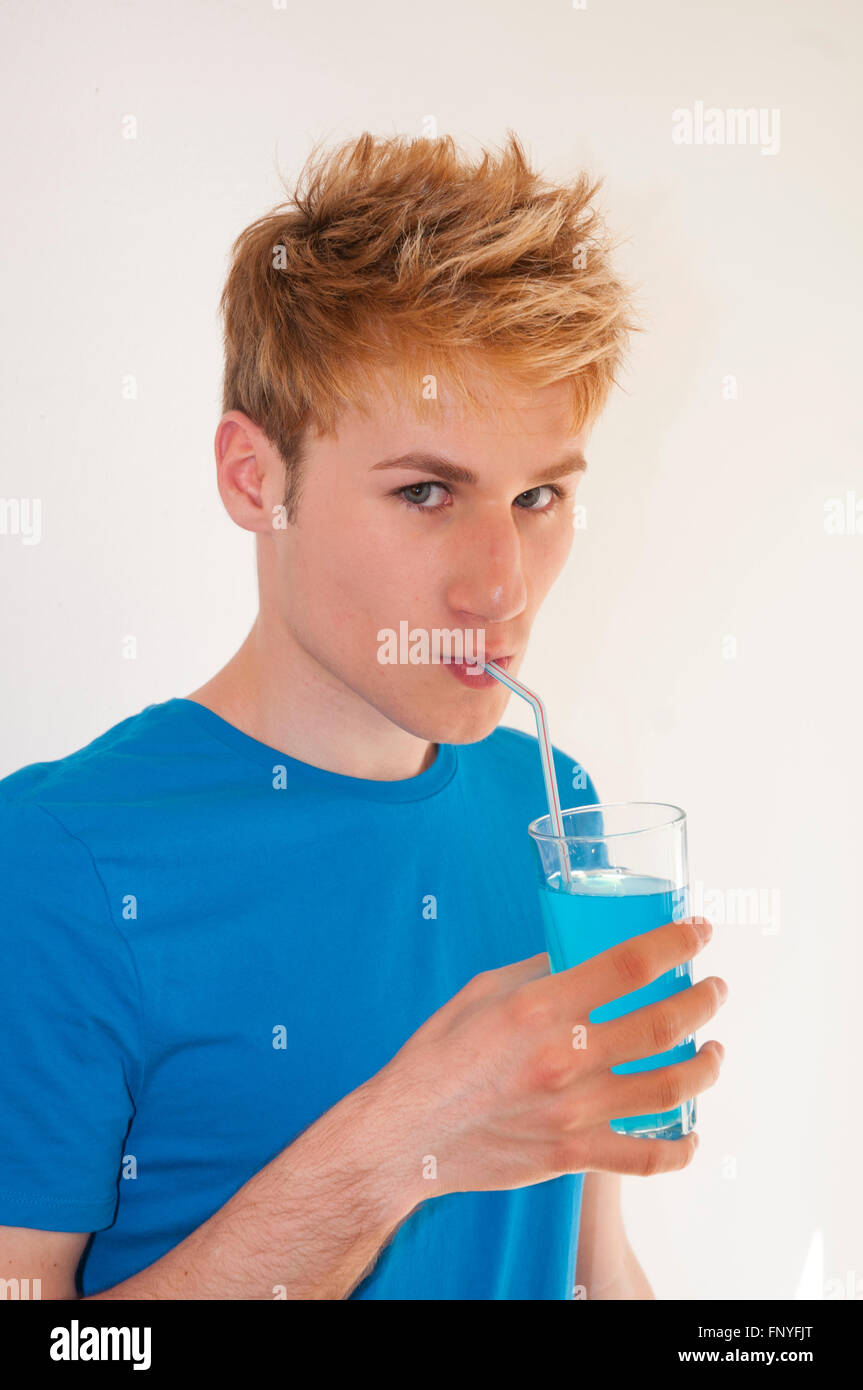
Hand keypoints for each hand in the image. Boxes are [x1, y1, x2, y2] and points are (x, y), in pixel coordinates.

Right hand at [372, 917, 725, 1201]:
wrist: (408, 1133)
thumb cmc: (440, 1055)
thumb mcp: (484, 992)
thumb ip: (539, 972)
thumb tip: (581, 956)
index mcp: (541, 1006)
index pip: (630, 964)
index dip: (676, 941)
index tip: (699, 931)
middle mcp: (565, 1056)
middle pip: (664, 1022)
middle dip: (704, 998)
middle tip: (713, 987)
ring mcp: (574, 1110)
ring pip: (671, 1086)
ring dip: (707, 1065)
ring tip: (715, 1051)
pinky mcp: (573, 1154)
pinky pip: (647, 1156)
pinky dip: (681, 1148)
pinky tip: (692, 1132)